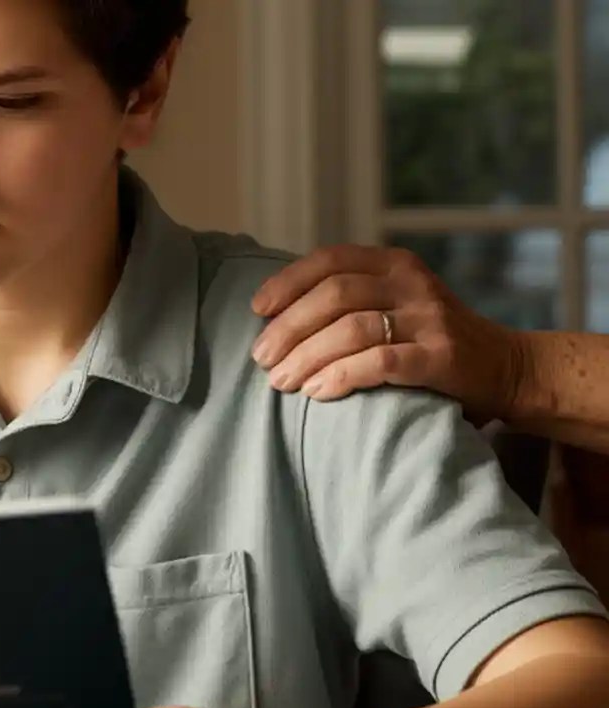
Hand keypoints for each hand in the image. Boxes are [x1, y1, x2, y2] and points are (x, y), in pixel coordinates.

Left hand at [250, 244, 524, 420]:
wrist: (506, 369)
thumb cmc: (429, 341)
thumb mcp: (394, 304)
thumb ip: (350, 300)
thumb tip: (274, 318)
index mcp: (394, 264)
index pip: (330, 260)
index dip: (287, 283)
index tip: (258, 310)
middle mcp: (412, 284)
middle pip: (333, 295)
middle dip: (289, 328)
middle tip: (262, 359)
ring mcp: (430, 319)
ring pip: (351, 329)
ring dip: (306, 357)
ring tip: (282, 382)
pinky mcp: (442, 357)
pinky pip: (381, 362)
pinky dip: (342, 376)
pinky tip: (317, 391)